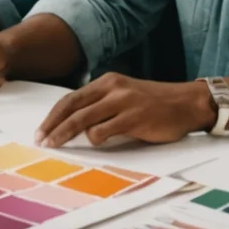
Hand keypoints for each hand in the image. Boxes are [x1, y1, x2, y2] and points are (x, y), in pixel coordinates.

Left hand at [34, 74, 215, 148]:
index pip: (71, 98)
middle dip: (52, 126)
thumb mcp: (124, 95)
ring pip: (83, 120)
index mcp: (107, 81)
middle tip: (40, 140)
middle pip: (72, 108)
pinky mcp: (133, 118)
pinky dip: (95, 140)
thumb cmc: (154, 103)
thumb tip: (74, 123)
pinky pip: (104, 131)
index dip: (53, 115)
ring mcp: (122, 102)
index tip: (41, 130)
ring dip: (66, 135)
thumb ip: (102, 104)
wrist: (187, 103)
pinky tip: (97, 143)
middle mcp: (112, 88)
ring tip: (56, 146)